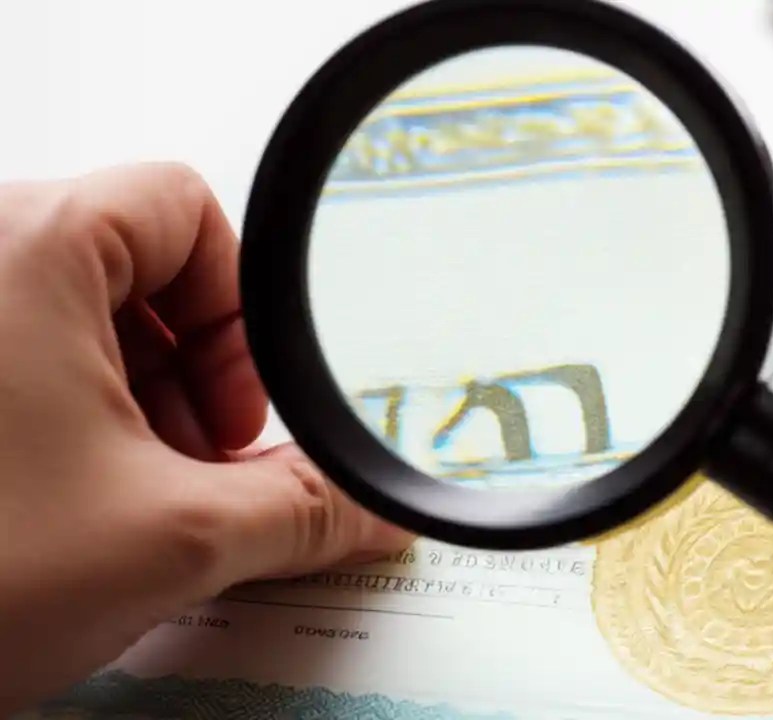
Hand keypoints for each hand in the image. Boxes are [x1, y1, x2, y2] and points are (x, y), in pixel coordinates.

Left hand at [0, 164, 414, 712]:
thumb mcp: (171, 540)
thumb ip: (303, 512)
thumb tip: (373, 513)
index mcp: (29, 246)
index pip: (184, 206)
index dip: (237, 314)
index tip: (232, 412)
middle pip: (130, 267)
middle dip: (184, 377)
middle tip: (187, 469)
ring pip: (65, 316)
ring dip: (122, 405)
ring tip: (118, 501)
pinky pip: (12, 360)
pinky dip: (56, 421)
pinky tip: (55, 508)